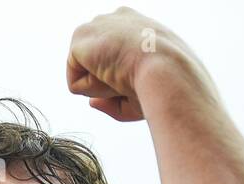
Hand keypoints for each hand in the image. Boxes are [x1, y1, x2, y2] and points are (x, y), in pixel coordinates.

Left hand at [67, 8, 196, 120]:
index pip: (112, 54)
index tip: (139, 75)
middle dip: (109, 81)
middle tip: (135, 77)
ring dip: (102, 88)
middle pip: (95, 66)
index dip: (120, 73)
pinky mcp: (79, 40)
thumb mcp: (148, 86)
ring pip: (84, 76)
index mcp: (134, 24)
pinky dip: (93, 90)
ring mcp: (95, 27)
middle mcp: (113, 20)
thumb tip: (92, 102)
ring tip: (124, 77)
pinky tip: (112, 77)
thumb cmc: (168, 81)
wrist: (168, 70)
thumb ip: (119, 95)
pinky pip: (75, 85)